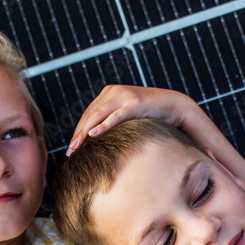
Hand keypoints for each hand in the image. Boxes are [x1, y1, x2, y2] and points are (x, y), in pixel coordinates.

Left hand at [67, 86, 193, 153]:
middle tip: (70, 152)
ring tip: (76, 147)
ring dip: (85, 132)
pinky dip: (104, 125)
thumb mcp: (127, 116)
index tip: (72, 148)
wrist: (174, 105)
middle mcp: (113, 92)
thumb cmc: (150, 115)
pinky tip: (93, 135)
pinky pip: (115, 116)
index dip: (78, 130)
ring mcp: (124, 96)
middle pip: (89, 114)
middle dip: (78, 134)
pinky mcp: (135, 103)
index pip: (88, 113)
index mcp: (109, 93)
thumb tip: (98, 140)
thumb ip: (113, 121)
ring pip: (98, 115)